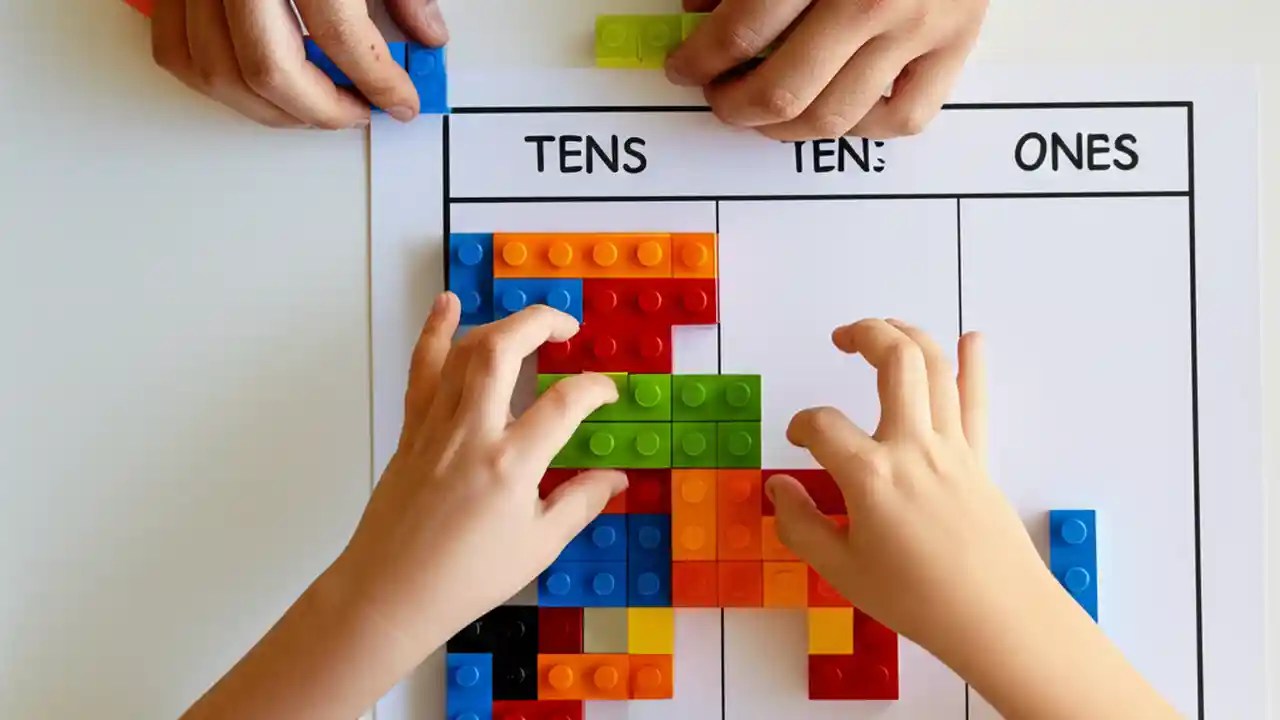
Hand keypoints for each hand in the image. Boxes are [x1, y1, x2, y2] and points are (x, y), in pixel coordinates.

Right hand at [151, 0, 447, 128]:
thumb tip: (426, 36)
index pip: (340, 36)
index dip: (378, 82)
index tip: (400, 101)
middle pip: (269, 69)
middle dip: (321, 111)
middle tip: (356, 112)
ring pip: (217, 72)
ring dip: (272, 110)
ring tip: (314, 107)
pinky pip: (177, 51)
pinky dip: (218, 83)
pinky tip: (260, 87)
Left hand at [337, 294, 627, 653]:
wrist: (390, 592)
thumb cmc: (465, 578)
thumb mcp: (538, 547)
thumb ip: (580, 503)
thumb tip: (615, 479)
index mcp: (511, 464)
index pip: (565, 403)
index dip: (595, 389)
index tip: (606, 392)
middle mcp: (471, 433)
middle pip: (504, 349)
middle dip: (541, 323)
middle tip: (567, 328)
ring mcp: (436, 426)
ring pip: (464, 350)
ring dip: (499, 323)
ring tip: (526, 319)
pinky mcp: (412, 430)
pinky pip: (424, 368)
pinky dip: (435, 331)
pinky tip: (446, 305)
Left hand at [667, 0, 987, 139]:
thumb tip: (700, 13)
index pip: (739, 33)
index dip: (698, 60)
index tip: (683, 67)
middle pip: (782, 92)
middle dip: (733, 105)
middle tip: (719, 96)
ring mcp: (919, 29)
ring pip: (834, 118)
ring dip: (783, 128)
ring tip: (765, 110)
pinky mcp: (957, 45)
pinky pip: (902, 119)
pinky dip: (860, 126)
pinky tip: (833, 107)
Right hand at [767, 319, 1055, 654]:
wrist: (997, 617)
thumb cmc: (918, 599)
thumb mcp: (842, 571)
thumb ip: (802, 526)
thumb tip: (780, 489)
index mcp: (871, 475)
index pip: (823, 425)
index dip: (802, 425)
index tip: (799, 441)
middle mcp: (913, 447)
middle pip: (895, 361)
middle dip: (865, 334)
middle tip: (842, 337)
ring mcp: (952, 447)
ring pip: (935, 367)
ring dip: (909, 334)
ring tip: (886, 328)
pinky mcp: (979, 457)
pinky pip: (976, 400)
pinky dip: (974, 365)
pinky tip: (972, 340)